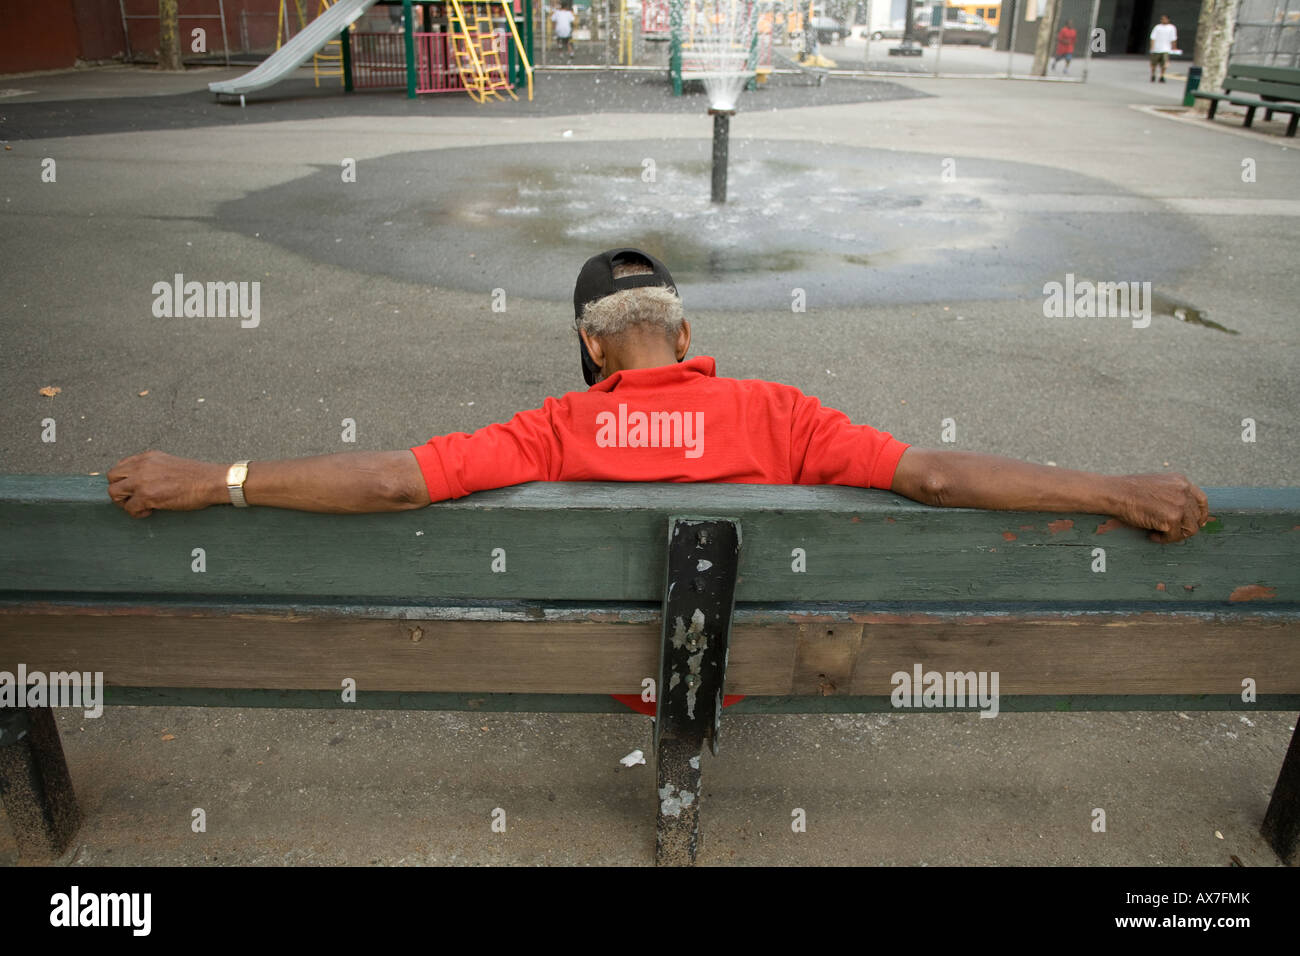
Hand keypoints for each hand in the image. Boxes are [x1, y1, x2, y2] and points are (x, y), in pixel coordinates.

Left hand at [106, 451, 224, 518]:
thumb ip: (152, 469)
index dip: (124, 480)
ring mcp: (142, 480)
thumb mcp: (169, 464)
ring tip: (140, 506)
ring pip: (114, 493)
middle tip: (132, 499)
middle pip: (111, 477)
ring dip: (124, 502)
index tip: (132, 489)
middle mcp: (141, 466)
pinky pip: (130, 508)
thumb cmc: (197, 475)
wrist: (210, 481)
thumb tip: (143, 482)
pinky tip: (150, 511)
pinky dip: (137, 513)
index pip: (120, 466)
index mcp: (147, 457)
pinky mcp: (147, 495)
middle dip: (119, 491)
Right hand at [1114, 473, 1208, 542]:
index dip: (1200, 514)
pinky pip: (1175, 536)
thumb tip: (1181, 511)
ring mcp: (1180, 504)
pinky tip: (1151, 535)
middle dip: (1185, 527)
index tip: (1195, 522)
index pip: (1201, 500)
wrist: (1115, 493)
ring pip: (1190, 528)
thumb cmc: (1128, 490)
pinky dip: (1164, 539)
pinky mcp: (1172, 518)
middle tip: (1171, 532)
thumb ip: (1172, 493)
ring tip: (1159, 533)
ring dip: (1175, 534)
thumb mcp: (1156, 484)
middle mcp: (1184, 491)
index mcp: (1180, 480)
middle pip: (1197, 516)